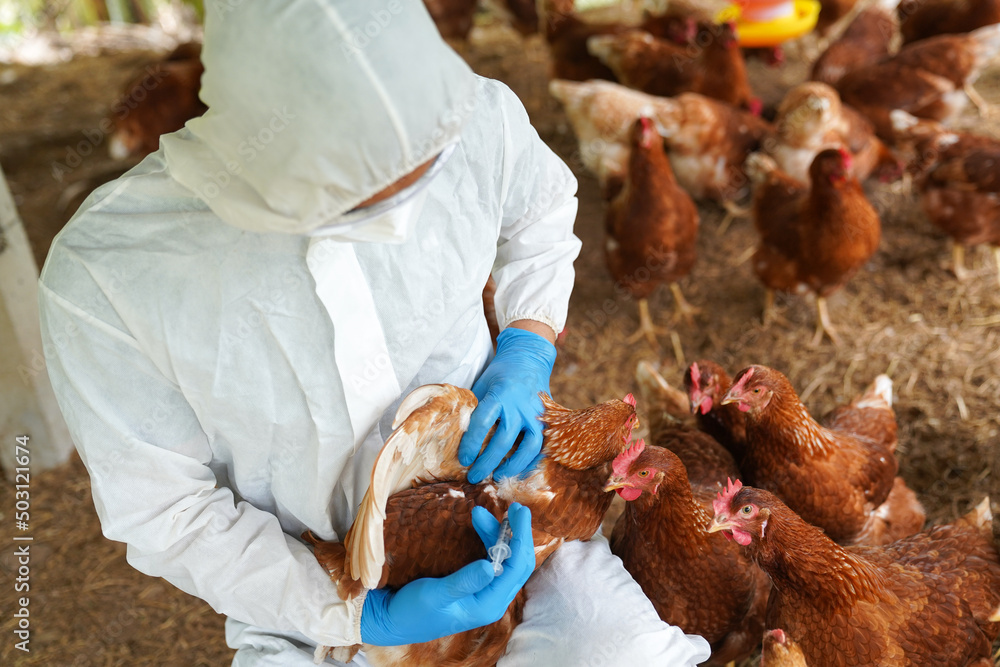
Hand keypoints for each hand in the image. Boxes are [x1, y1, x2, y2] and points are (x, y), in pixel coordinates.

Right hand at [359, 503, 533, 645]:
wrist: (393, 620)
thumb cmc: (413, 611)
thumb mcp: (436, 594)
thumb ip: (464, 581)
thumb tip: (491, 566)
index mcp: (489, 604)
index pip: (517, 567)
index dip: (521, 536)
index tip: (519, 510)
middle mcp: (493, 600)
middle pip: (516, 562)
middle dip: (515, 533)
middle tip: (512, 506)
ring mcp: (485, 593)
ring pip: (504, 559)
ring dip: (497, 535)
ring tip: (481, 512)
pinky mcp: (475, 587)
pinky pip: (492, 560)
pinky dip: (489, 541)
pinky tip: (481, 527)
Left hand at [458, 327, 555, 483]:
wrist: (529, 357)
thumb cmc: (500, 373)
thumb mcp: (483, 385)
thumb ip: (475, 408)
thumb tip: (458, 436)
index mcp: (500, 394)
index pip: (483, 422)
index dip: (471, 443)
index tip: (463, 459)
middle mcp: (520, 405)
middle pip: (503, 440)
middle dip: (487, 462)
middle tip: (474, 476)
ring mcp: (536, 413)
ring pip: (529, 446)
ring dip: (513, 465)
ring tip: (498, 476)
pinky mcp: (547, 419)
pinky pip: (542, 445)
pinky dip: (530, 460)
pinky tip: (518, 470)